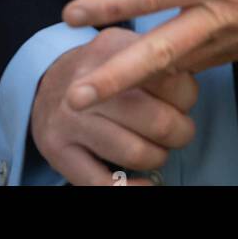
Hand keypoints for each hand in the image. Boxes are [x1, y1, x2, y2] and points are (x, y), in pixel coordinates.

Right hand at [30, 27, 198, 185]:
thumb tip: (191, 91)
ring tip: (158, 151)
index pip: (169, 78)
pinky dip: (133, 189)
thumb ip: (157, 61)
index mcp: (110, 49)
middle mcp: (87, 84)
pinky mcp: (58, 151)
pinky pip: (104, 183)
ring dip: (158, 158)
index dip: (187, 97)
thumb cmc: (102, 70)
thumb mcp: (125, 49)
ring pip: (135, 153)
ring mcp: (70, 120)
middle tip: (179, 132)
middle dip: (180, 133)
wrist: (46, 83)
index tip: (183, 102)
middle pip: (157, 120)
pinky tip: (145, 184)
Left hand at [60, 0, 237, 109]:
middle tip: (76, 96)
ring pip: (179, 66)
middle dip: (116, 77)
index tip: (72, 15)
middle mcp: (222, 13)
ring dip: (139, 82)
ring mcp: (236, 36)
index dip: (109, 5)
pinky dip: (171, 75)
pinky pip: (202, 64)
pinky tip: (149, 76)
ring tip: (98, 91)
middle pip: (161, 52)